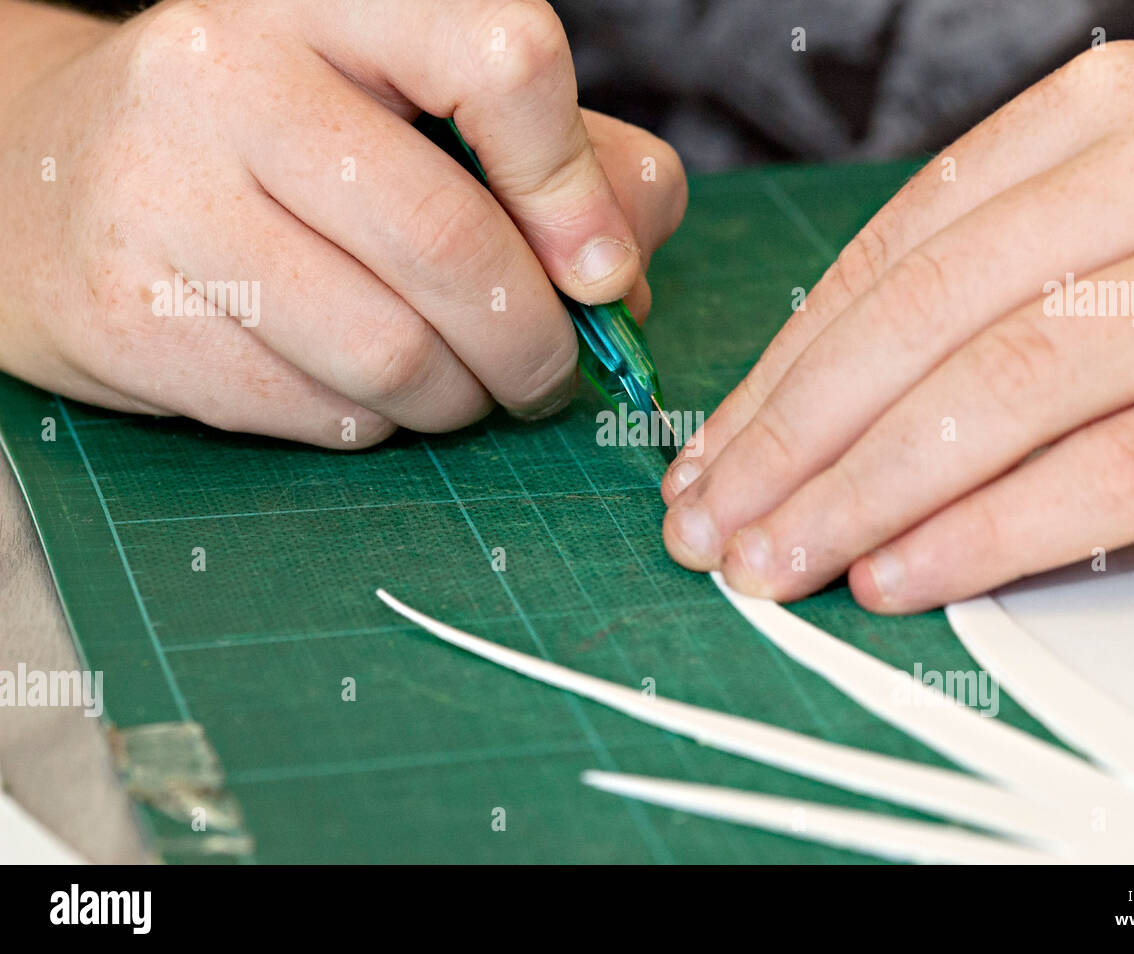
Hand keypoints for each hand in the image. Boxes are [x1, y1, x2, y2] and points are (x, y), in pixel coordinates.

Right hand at [0, 0, 685, 446]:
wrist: (48, 181)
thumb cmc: (273, 151)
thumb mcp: (409, 112)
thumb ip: (550, 166)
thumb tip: (623, 279)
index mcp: (331, 2)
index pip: (497, 56)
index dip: (575, 184)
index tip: (597, 270)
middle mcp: (232, 75)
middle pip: (451, 242)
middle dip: (532, 343)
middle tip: (546, 374)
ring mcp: (165, 194)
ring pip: (391, 353)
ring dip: (455, 400)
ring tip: (452, 387)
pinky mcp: (131, 313)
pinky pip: (319, 414)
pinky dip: (372, 425)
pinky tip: (354, 390)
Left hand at [661, 40, 1133, 612]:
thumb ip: (1018, 261)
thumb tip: (844, 383)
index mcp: (1117, 109)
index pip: (897, 252)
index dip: (787, 366)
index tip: (716, 448)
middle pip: (924, 322)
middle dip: (795, 440)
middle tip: (712, 526)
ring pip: (1001, 394)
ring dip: (861, 495)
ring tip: (776, 564)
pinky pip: (1124, 474)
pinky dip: (994, 530)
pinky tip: (904, 572)